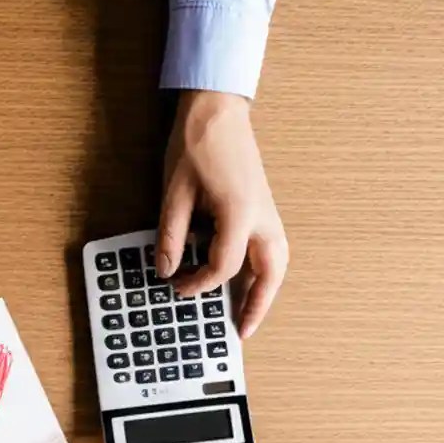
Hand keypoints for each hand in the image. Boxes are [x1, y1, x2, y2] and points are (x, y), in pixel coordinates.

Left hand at [158, 91, 288, 338]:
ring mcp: (268, 211)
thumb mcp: (173, 192)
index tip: (176, 287)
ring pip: (277, 261)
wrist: (217, 110)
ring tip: (247, 314)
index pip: (223, 266)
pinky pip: (270, 248)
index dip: (198, 283)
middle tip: (240, 332)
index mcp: (240, 213)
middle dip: (257, 304)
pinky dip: (262, 270)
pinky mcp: (263, 207)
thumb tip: (166, 269)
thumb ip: (170, 235)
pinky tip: (245, 281)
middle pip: (270, 272)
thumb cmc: (196, 144)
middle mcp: (263, 216)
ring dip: (265, 290)